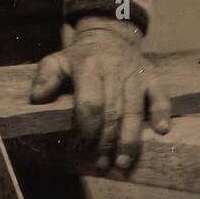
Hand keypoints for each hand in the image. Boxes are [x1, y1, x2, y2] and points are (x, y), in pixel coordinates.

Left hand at [29, 16, 171, 172]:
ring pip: (134, 110)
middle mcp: (113, 69)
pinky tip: (162, 131)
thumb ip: (46, 77)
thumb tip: (37, 98)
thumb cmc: (80, 56)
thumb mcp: (58, 60)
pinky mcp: (151, 76)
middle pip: (112, 112)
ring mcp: (134, 74)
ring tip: (123, 162)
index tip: (81, 149)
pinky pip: (160, 95)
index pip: (89, 103)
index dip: (86, 129)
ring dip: (129, 139)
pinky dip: (162, 112)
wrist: (109, 34)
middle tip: (101, 164)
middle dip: (106, 142)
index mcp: (88, 66)